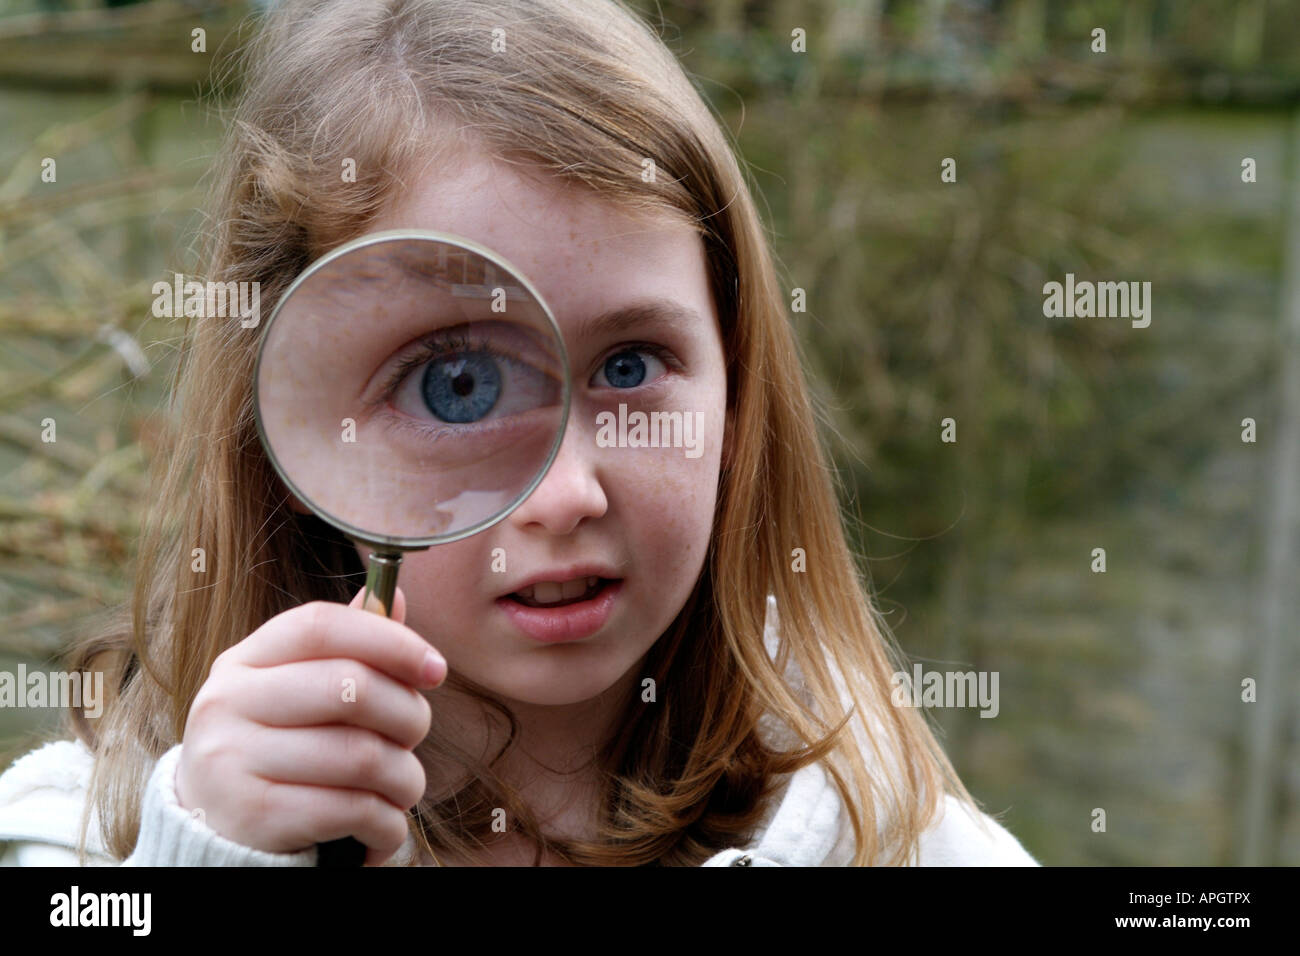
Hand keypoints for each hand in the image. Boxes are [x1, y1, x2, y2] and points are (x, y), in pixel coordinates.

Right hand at [174, 586, 444, 865]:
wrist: (211, 835)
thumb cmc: (276, 750)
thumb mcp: (294, 691)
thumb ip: (345, 647)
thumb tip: (395, 594)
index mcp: (243, 661)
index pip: (321, 625)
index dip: (389, 640)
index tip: (435, 669)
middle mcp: (227, 703)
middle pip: (351, 688)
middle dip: (408, 715)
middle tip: (415, 736)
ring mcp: (233, 760)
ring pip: (362, 755)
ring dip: (406, 778)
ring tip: (405, 787)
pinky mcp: (254, 817)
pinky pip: (352, 810)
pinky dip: (387, 822)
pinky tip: (385, 824)